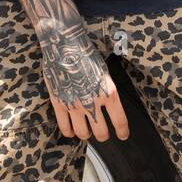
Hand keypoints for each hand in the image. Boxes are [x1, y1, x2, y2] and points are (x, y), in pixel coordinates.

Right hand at [40, 27, 129, 141]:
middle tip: (102, 134)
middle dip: (103, 136)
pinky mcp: (59, 104)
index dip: (123, 132)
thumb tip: (108, 105)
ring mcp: (75, 104)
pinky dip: (69, 132)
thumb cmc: (85, 54)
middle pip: (101, 132)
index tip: (123, 135)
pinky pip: (65, 127)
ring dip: (86, 135)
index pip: (120, 121)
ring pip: (83, 133)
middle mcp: (93, 102)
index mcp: (109, 92)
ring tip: (86, 132)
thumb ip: (107, 91)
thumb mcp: (104, 72)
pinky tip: (71, 131)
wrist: (64, 45)